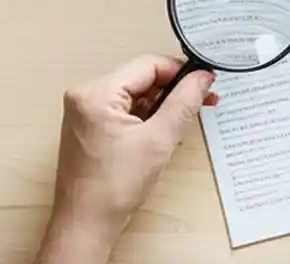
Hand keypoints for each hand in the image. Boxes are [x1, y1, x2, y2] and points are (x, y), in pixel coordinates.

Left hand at [34, 56, 216, 263]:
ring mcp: (85, 112)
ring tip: (182, 122)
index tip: (204, 83)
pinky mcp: (90, 125)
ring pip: (135, 94)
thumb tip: (201, 78)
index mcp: (95, 94)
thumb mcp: (159, 140)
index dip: (180, 72)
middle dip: (173, 90)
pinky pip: (125, 109)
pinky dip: (146, 116)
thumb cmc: (112, 189)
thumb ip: (184, 102)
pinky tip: (162, 132)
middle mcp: (85, 97)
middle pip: (141, 78)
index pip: (147, 65)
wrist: (86, 224)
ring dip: (161, 105)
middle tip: (201, 101)